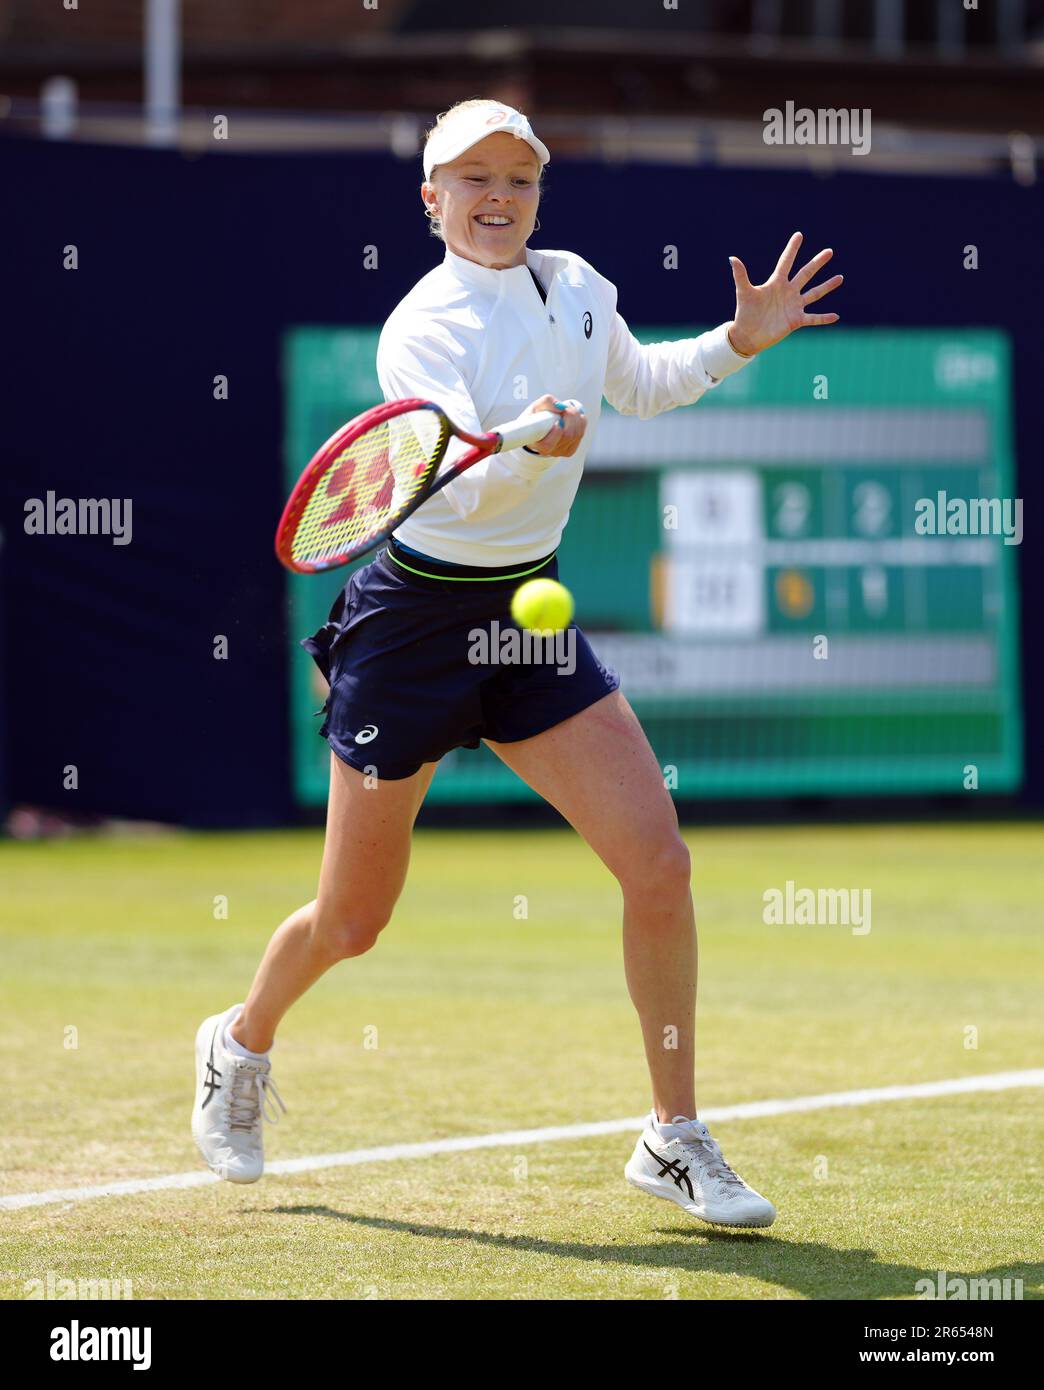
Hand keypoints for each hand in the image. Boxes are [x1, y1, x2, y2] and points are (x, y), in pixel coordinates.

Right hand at [524, 394, 586, 457]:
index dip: (555, 432)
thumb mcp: (537, 406)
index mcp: (536, 443)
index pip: (547, 444)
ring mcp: (561, 452)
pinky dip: (580, 422)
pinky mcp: (570, 450)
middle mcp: (549, 451)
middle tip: (565, 408)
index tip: (557, 421)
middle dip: (570, 417)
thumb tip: (561, 407)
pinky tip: (573, 418)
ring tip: (568, 410)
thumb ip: (547, 402)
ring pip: (576, 434)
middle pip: (567, 436)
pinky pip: (580, 434)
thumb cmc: (537, 416)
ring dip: (576, 417)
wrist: (540, 425)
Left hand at [728, 231, 842, 355]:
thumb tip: (732, 257)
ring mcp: (793, 306)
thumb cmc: (745, 312)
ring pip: (814, 293)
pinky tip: (836, 316)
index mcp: (776, 283)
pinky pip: (813, 318)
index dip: (792, 249)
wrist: (747, 335)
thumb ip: (740, 275)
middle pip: (805, 274)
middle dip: (817, 263)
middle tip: (829, 251)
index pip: (786, 262)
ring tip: (840, 277)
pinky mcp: (796, 320)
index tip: (799, 235)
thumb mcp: (744, 293)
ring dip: (827, 286)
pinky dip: (824, 318)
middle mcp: (788, 292)